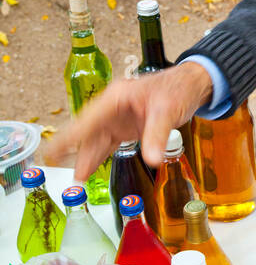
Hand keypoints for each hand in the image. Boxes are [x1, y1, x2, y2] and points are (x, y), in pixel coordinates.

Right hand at [44, 63, 213, 179]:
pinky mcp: (126, 126)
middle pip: (89, 133)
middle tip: (65, 172)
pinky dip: (100, 156)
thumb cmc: (177, 89)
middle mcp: (112, 108)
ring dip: (88, 158)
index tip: (55, 150)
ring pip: (97, 140)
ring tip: (78, 179)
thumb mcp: (167, 112)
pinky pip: (109, 143)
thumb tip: (152, 160)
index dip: (71, 137)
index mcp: (116, 98)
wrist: (191, 85)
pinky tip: (91, 169)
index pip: (88, 120)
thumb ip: (157, 136)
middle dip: (78, 154)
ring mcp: (118, 118)